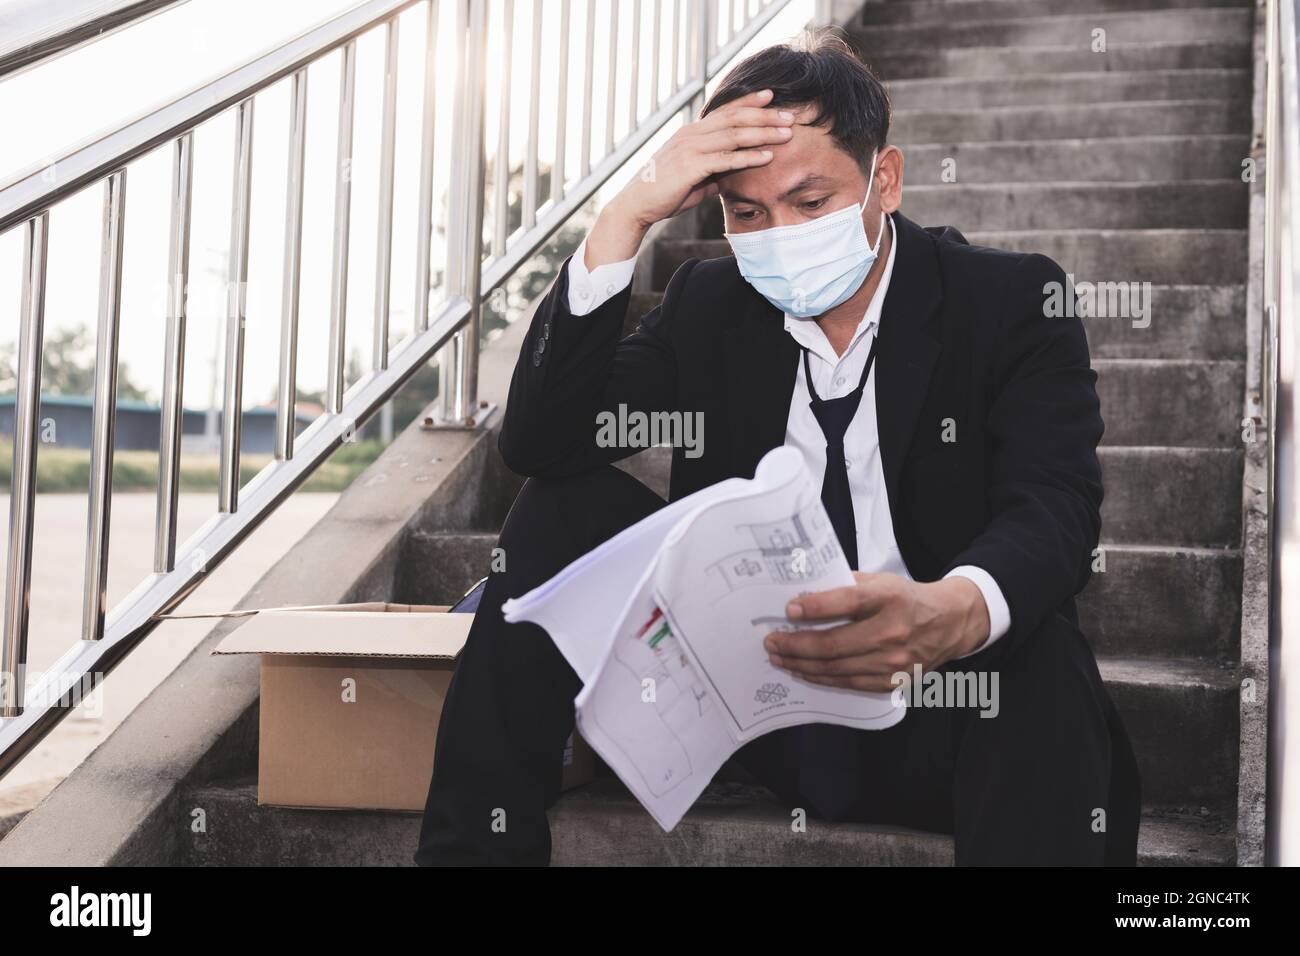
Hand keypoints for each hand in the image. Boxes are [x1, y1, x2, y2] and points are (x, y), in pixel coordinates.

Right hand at [584, 89, 794, 267]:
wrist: (637, 205)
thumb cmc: (664, 193)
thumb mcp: (694, 179)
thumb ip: (713, 172)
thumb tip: (731, 175)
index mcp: (691, 133)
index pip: (725, 111)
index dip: (748, 101)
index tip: (771, 96)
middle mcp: (691, 134)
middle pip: (735, 118)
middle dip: (765, 115)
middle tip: (790, 115)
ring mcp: (691, 149)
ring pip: (734, 134)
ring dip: (763, 133)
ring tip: (787, 133)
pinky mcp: (691, 167)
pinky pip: (725, 159)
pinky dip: (748, 156)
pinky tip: (767, 156)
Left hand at [763, 573, 990, 692]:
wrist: (950, 623)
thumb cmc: (907, 599)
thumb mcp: (882, 581)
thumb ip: (847, 586)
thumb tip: (805, 594)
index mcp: (889, 598)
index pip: (847, 602)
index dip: (815, 607)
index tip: (788, 609)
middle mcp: (892, 631)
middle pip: (834, 644)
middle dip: (795, 645)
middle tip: (771, 642)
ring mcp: (894, 661)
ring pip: (837, 668)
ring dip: (802, 664)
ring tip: (779, 657)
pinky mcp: (893, 681)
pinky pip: (849, 683)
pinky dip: (822, 678)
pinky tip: (803, 670)